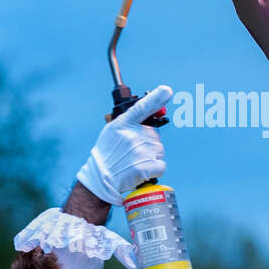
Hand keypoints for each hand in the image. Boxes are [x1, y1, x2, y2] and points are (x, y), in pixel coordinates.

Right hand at [76, 86, 172, 205]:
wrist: (102, 178)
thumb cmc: (107, 153)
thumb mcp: (113, 130)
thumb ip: (129, 121)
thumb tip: (149, 113)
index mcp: (124, 124)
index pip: (142, 107)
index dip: (156, 98)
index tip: (167, 90)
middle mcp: (134, 135)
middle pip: (155, 134)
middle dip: (148, 142)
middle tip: (133, 151)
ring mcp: (142, 151)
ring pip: (159, 149)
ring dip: (151, 155)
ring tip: (134, 161)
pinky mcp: (148, 166)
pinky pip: (161, 164)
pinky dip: (154, 168)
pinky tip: (140, 169)